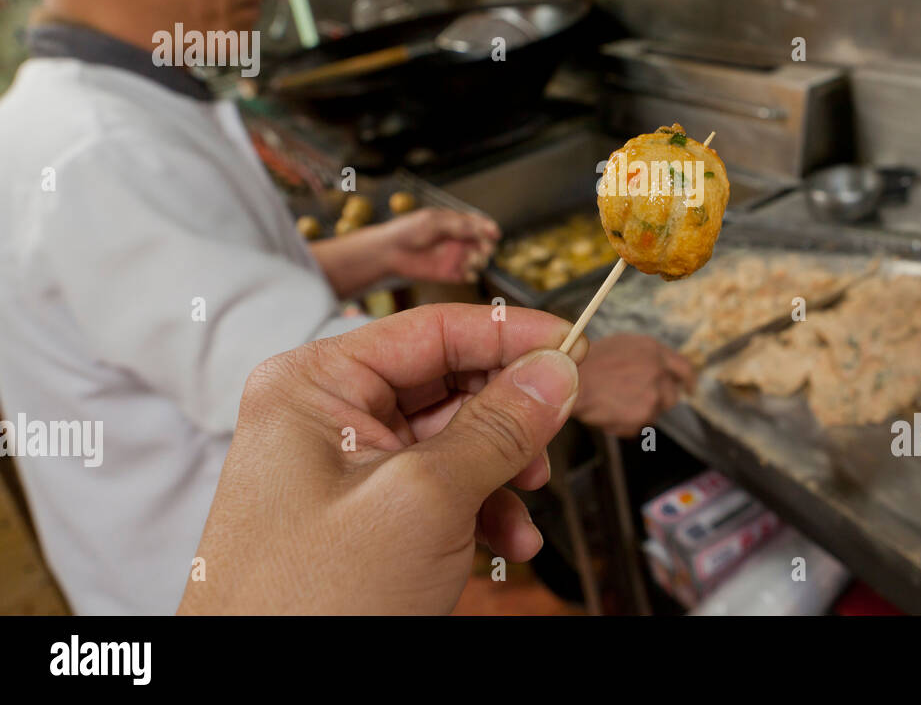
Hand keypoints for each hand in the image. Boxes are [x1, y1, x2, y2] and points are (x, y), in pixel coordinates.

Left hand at [177, 303, 588, 614]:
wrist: (268, 697)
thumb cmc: (306, 605)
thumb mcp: (423, 502)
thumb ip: (498, 429)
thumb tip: (554, 372)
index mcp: (315, 384)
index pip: (434, 328)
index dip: (512, 334)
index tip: (576, 346)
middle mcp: (326, 414)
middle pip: (450, 383)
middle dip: (510, 417)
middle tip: (555, 436)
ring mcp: (344, 467)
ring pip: (455, 439)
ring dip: (504, 472)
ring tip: (526, 505)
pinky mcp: (364, 514)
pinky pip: (441, 487)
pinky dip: (483, 510)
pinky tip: (507, 540)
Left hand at [382, 208, 499, 283]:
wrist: (389, 251)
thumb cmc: (409, 230)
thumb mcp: (435, 221)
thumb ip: (459, 225)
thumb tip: (482, 229)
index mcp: (457, 223)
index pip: (480, 224)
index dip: (489, 228)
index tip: (494, 233)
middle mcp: (459, 240)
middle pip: (483, 243)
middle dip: (486, 246)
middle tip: (482, 249)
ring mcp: (456, 257)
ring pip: (479, 260)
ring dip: (479, 260)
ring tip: (471, 260)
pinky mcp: (451, 273)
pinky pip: (469, 275)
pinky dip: (471, 275)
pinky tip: (465, 273)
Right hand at [574, 334, 694, 437]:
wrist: (568, 380)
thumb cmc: (588, 361)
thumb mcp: (622, 345)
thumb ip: (647, 357)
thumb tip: (662, 370)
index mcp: (654, 351)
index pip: (684, 368)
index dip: (688, 380)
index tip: (689, 387)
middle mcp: (657, 372)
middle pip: (672, 395)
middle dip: (659, 399)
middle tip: (636, 398)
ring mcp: (651, 396)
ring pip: (654, 412)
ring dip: (640, 411)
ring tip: (614, 401)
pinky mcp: (640, 417)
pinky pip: (638, 426)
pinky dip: (626, 423)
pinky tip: (609, 411)